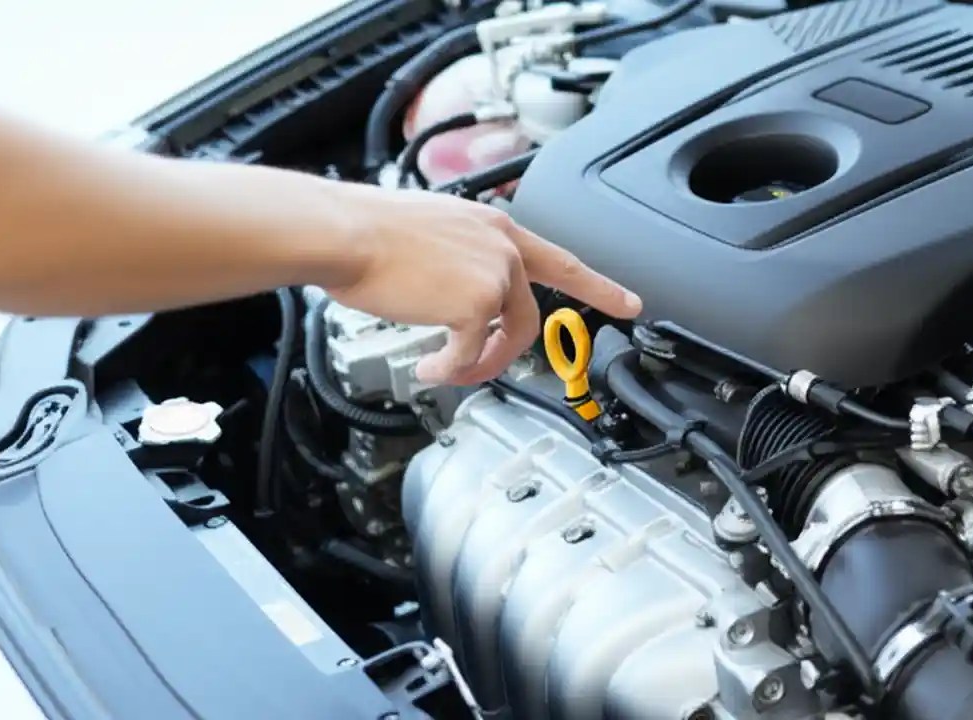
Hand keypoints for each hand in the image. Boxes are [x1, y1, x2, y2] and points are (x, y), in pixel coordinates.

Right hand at [324, 188, 641, 384]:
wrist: (343, 232)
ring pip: (505, 338)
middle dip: (505, 351)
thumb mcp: (427, 234)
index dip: (599, 285)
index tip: (629, 302)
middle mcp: (501, 247)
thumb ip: (455, 263)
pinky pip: (472, 354)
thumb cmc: (366, 233)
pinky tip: (430, 367)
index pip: (559, 259)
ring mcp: (494, 274)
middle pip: (529, 315)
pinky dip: (450, 368)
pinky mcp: (477, 303)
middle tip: (480, 368)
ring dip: (475, 362)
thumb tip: (450, 299)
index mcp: (491, 226)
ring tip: (443, 367)